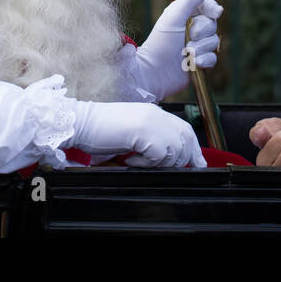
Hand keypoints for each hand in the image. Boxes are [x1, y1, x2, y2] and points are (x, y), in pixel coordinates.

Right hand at [70, 100, 206, 168]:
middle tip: (163, 168)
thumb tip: (166, 158)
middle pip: (185, 140)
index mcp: (154, 113)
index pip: (184, 130)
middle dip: (181, 159)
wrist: (81, 122)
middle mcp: (157, 115)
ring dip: (156, 162)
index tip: (198, 164)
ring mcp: (153, 123)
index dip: (193, 148)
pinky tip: (129, 158)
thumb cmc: (100, 130)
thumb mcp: (131, 132)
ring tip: (134, 159)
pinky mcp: (145, 133)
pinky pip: (158, 157)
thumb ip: (150, 139)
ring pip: (174, 151)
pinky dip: (145, 163)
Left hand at [132, 0, 222, 99]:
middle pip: (212, 24)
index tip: (216, 12)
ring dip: (201, 48)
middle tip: (188, 37)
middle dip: (202, 31)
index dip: (212, 8)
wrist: (154, 72)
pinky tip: (194, 63)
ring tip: (186, 53)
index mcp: (184, 16)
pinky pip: (213, 58)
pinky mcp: (199, 63)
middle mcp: (191, 30)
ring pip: (214, 41)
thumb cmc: (160, 43)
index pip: (206, 7)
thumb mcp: (173, 17)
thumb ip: (189, 0)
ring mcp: (196, 46)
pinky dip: (205, 60)